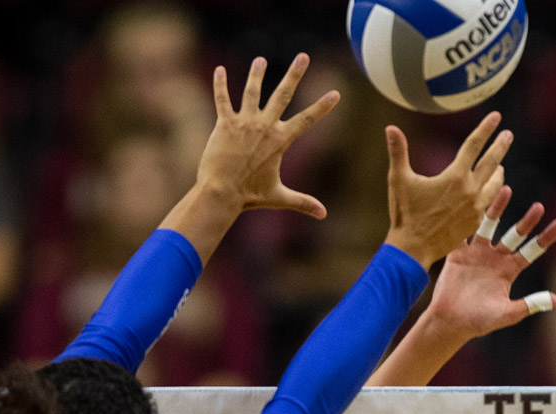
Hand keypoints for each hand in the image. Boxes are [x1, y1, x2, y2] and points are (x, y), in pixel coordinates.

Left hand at [192, 54, 339, 217]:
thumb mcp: (278, 196)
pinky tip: (220, 70)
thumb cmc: (249, 196)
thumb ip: (302, 202)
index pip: (307, 120)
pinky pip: (222, 99)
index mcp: (280, 141)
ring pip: (252, 92)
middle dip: (294, 74)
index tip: (336, 94)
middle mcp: (264, 126)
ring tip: (260, 60)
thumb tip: (323, 215)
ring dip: (257, 74)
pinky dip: (220, 84)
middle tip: (303, 57)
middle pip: (283, 95)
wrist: (221, 193)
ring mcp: (244, 123)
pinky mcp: (224, 124)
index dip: (322, 107)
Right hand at [385, 113, 512, 268]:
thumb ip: (398, 152)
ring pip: (494, 185)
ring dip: (498, 173)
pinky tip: (490, 192)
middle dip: (500, 147)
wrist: (413, 248)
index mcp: (454, 177)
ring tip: (501, 166)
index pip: (474, 146)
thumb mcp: (399, 180)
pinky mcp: (474, 222)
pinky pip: (487, 203)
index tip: (496, 116)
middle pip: (491, 163)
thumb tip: (390, 127)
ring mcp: (475, 208)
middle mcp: (470, 191)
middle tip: (508, 135)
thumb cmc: (404, 213)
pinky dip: (491, 193)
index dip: (486, 129)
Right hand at [418, 187, 555, 340]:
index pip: (532, 251)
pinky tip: (471, 199)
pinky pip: (463, 231)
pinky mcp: (458, 252)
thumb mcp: (508, 314)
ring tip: (506, 190)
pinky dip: (466, 217)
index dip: (545, 238)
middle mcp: (496, 257)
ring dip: (497, 208)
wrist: (450, 322)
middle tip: (539, 207)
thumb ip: (530, 304)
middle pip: (515, 234)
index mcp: (510, 270)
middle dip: (527, 221)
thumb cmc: (480, 321)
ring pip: (489, 225)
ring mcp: (477, 252)